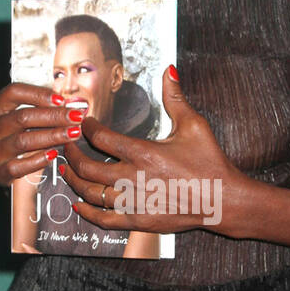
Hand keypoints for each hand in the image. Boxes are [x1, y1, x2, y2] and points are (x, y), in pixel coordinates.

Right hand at [0, 81, 86, 186]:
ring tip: (72, 134)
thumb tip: (71, 104)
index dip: (39, 94)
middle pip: (22, 117)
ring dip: (52, 136)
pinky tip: (54, 154)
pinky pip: (19, 166)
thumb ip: (42, 111)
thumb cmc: (17, 141)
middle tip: (76, 117)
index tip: (61, 100)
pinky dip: (38, 159)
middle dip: (53, 116)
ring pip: (23, 141)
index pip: (13, 93)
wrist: (2, 172)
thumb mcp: (23, 122)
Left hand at [60, 65, 249, 236]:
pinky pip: (105, 219)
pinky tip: (79, 204)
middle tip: (68, 145)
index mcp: (143, 152)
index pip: (101, 138)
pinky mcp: (139, 221)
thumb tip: (168, 69)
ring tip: (66, 170)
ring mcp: (135, 202)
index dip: (87, 128)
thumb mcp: (194, 125)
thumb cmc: (210, 162)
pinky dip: (88, 212)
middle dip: (72, 154)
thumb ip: (175, 98)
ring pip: (91, 193)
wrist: (223, 199)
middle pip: (87, 167)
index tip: (84, 124)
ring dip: (73, 181)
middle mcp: (133, 178)